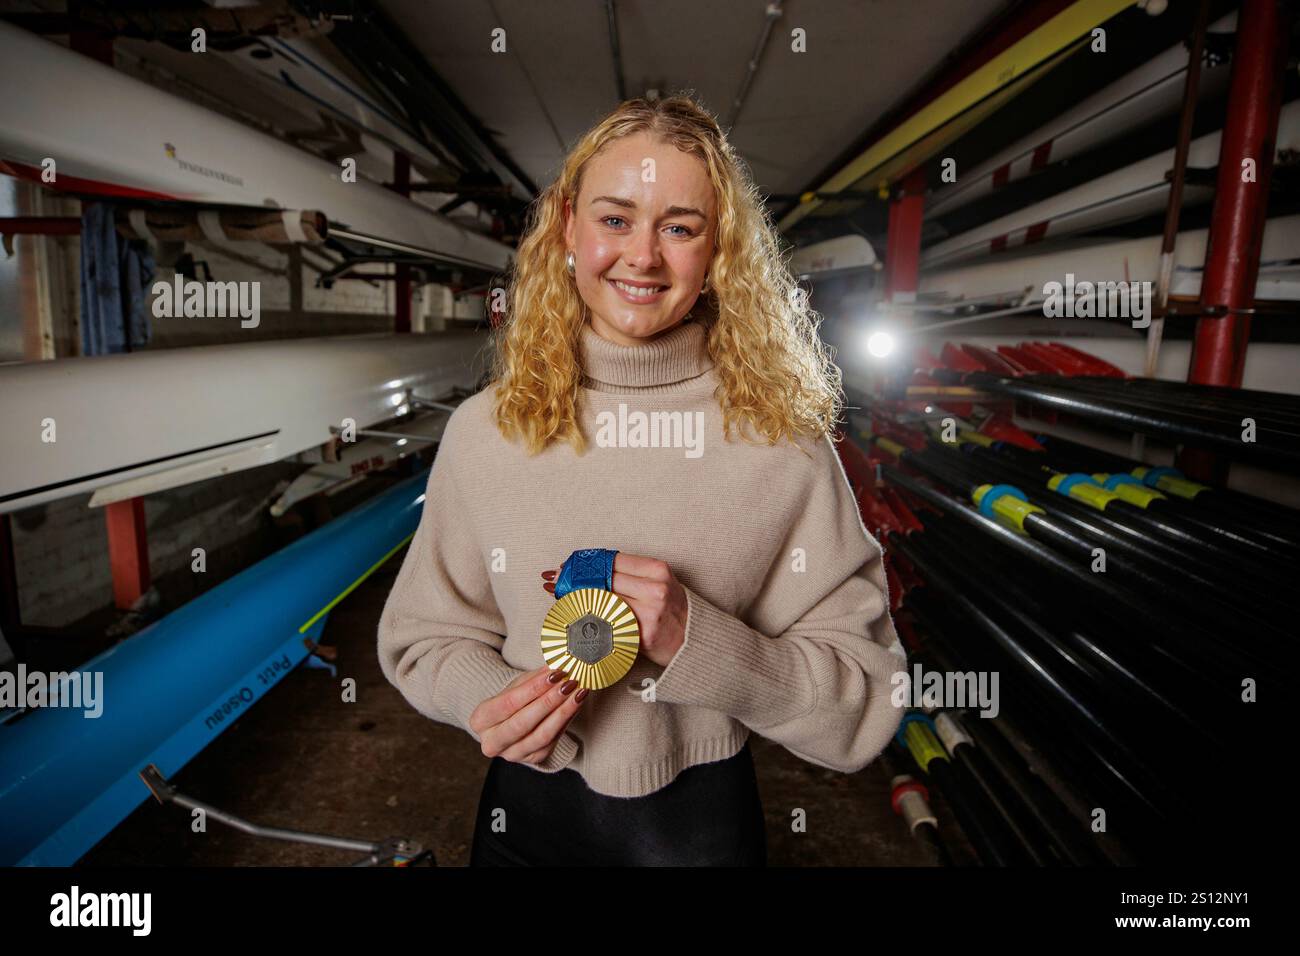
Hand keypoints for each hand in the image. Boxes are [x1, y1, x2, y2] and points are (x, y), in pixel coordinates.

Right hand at [469, 665, 585, 765]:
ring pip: (542, 735)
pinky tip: (576, 704)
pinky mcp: (533, 758)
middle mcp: (492, 742)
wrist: (512, 720)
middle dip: (549, 701)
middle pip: (523, 723)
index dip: (533, 688)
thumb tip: (557, 666)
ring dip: (563, 712)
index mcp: (480, 720)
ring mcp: (512, 754)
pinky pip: (553, 740)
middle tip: (569, 684)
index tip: (554, 674)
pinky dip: (567, 720)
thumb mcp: (518, 685)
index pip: (508, 703)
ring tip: (578, 693)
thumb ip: (535, 678)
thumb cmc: (513, 699)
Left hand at [541, 553, 686, 666]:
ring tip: (559, 597)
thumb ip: (630, 575)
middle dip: (575, 579)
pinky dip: (587, 619)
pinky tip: (573, 617)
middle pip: (603, 579)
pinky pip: (607, 623)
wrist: (694, 642)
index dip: (586, 563)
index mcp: (657, 570)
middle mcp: (654, 588)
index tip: (567, 566)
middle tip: (553, 579)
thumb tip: (588, 569)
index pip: (612, 560)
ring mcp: (648, 612)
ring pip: (602, 600)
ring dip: (575, 598)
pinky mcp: (641, 635)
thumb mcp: (659, 583)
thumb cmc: (672, 611)